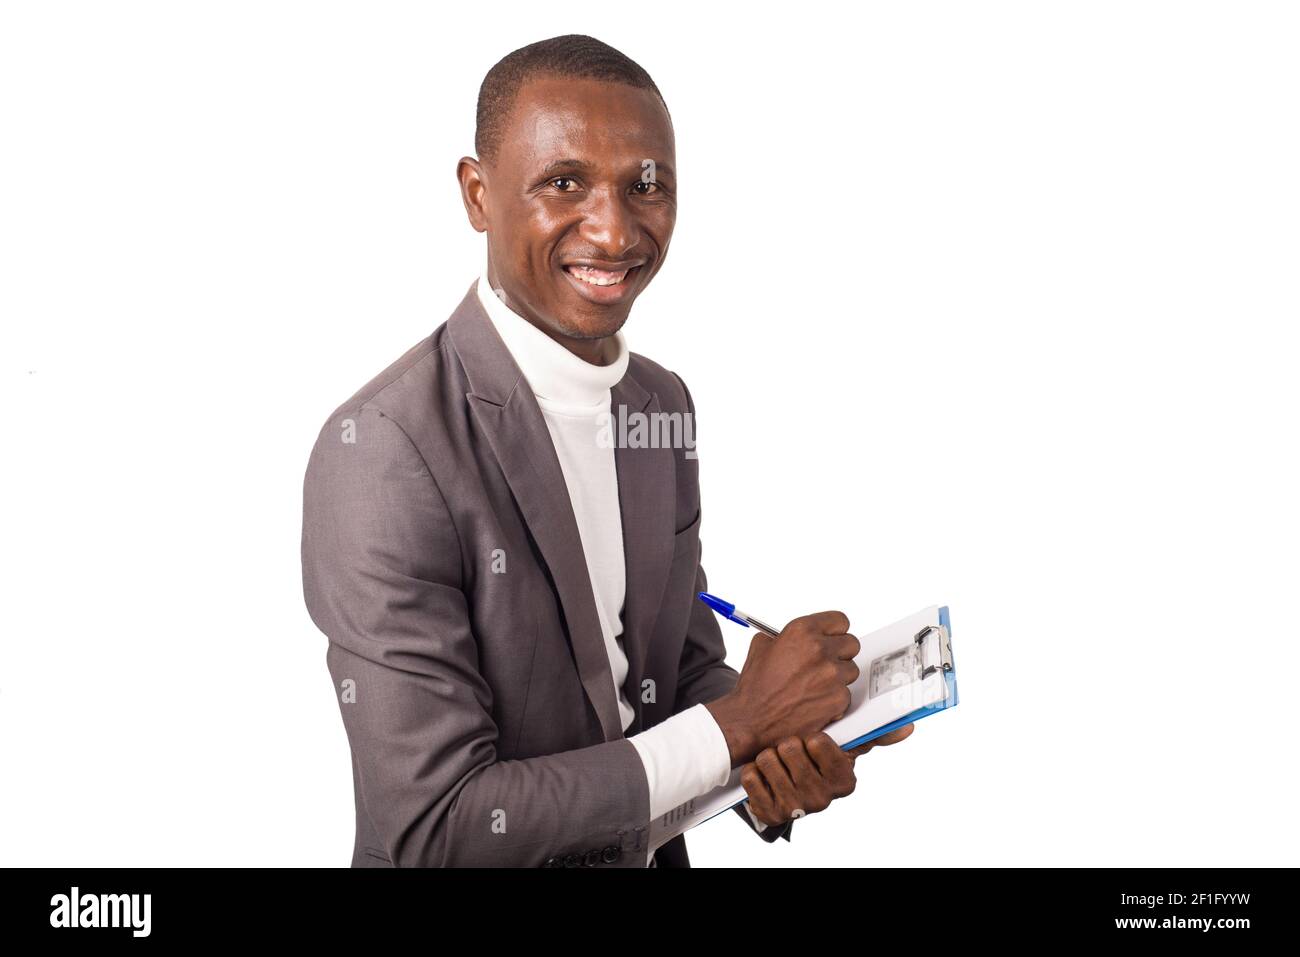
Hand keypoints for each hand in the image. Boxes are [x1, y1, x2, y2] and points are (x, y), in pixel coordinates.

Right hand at [706, 611, 860, 765]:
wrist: (752, 721)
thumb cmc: (755, 686)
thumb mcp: (761, 646)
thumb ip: (786, 636)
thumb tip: (802, 636)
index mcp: (802, 631)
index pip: (840, 621)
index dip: (834, 631)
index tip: (831, 639)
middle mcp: (820, 649)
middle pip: (851, 644)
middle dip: (839, 653)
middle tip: (824, 663)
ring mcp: (832, 675)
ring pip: (851, 669)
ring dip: (838, 676)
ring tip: (815, 685)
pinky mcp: (839, 698)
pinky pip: (847, 692)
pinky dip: (834, 697)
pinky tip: (815, 700)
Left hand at [740, 724, 914, 826]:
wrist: (783, 791)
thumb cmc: (813, 763)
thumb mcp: (841, 749)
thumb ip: (871, 736)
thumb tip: (907, 727)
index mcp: (843, 781)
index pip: (818, 741)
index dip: (811, 738)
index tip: (812, 741)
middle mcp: (822, 799)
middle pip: (789, 747)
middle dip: (786, 743)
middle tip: (791, 751)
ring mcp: (795, 809)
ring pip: (767, 759)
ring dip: (768, 756)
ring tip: (777, 763)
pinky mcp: (769, 814)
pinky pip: (751, 776)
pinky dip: (752, 771)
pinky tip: (763, 777)